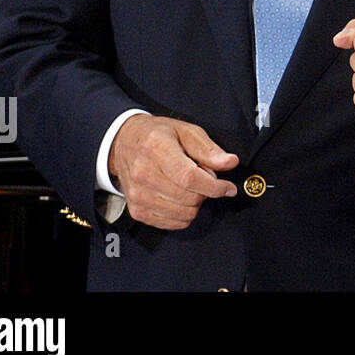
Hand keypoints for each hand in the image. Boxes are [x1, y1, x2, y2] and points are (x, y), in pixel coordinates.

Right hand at [108, 114, 238, 229]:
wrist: (123, 144)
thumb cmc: (158, 136)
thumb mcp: (186, 131)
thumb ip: (209, 149)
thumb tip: (231, 162)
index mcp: (157, 149)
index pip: (190, 178)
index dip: (215, 187)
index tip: (228, 188)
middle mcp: (143, 175)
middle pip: (189, 198)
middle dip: (207, 192)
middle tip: (205, 178)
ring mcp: (138, 195)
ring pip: (184, 214)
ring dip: (196, 203)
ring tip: (190, 186)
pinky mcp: (137, 211)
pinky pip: (173, 223)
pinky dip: (185, 214)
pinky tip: (181, 197)